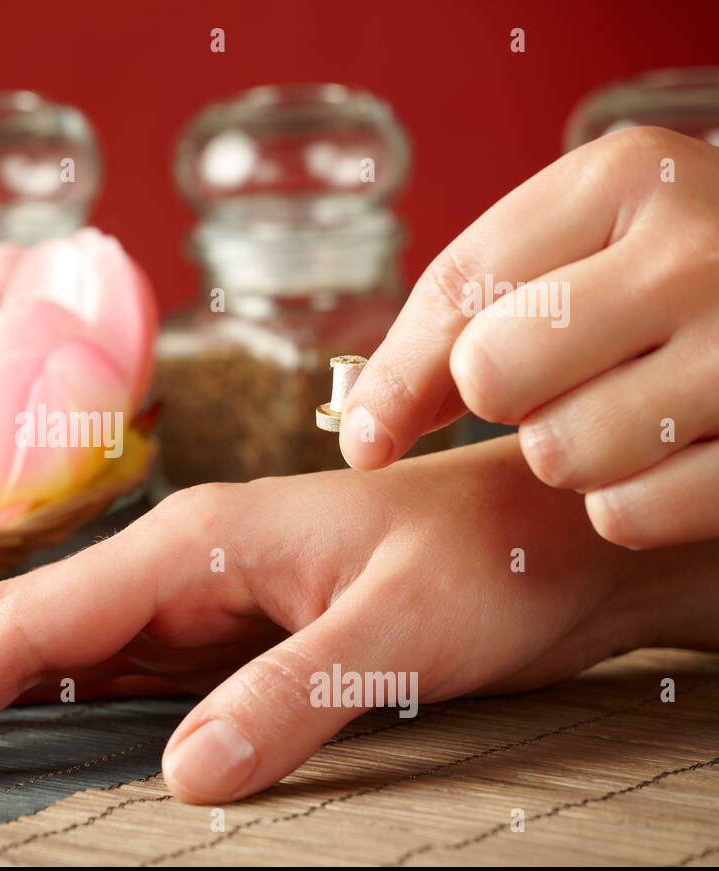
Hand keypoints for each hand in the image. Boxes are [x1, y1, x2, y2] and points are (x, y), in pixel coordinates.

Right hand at [0, 437, 716, 802]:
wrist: (532, 531)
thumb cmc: (477, 564)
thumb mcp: (398, 634)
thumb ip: (290, 698)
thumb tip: (186, 778)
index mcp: (190, 544)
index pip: (32, 626)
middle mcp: (166, 562)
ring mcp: (178, 595)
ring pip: (30, 644)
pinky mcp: (202, 628)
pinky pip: (86, 667)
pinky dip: (13, 697)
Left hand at [340, 126, 718, 549]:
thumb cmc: (673, 278)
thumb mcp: (585, 244)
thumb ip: (470, 312)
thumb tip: (366, 432)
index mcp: (626, 177)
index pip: (457, 291)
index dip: (395, 378)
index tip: (367, 440)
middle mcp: (693, 252)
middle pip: (493, 373)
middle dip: (504, 398)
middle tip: (555, 384)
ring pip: (560, 453)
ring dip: (570, 454)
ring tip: (624, 412)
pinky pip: (629, 513)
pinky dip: (631, 503)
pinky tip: (671, 454)